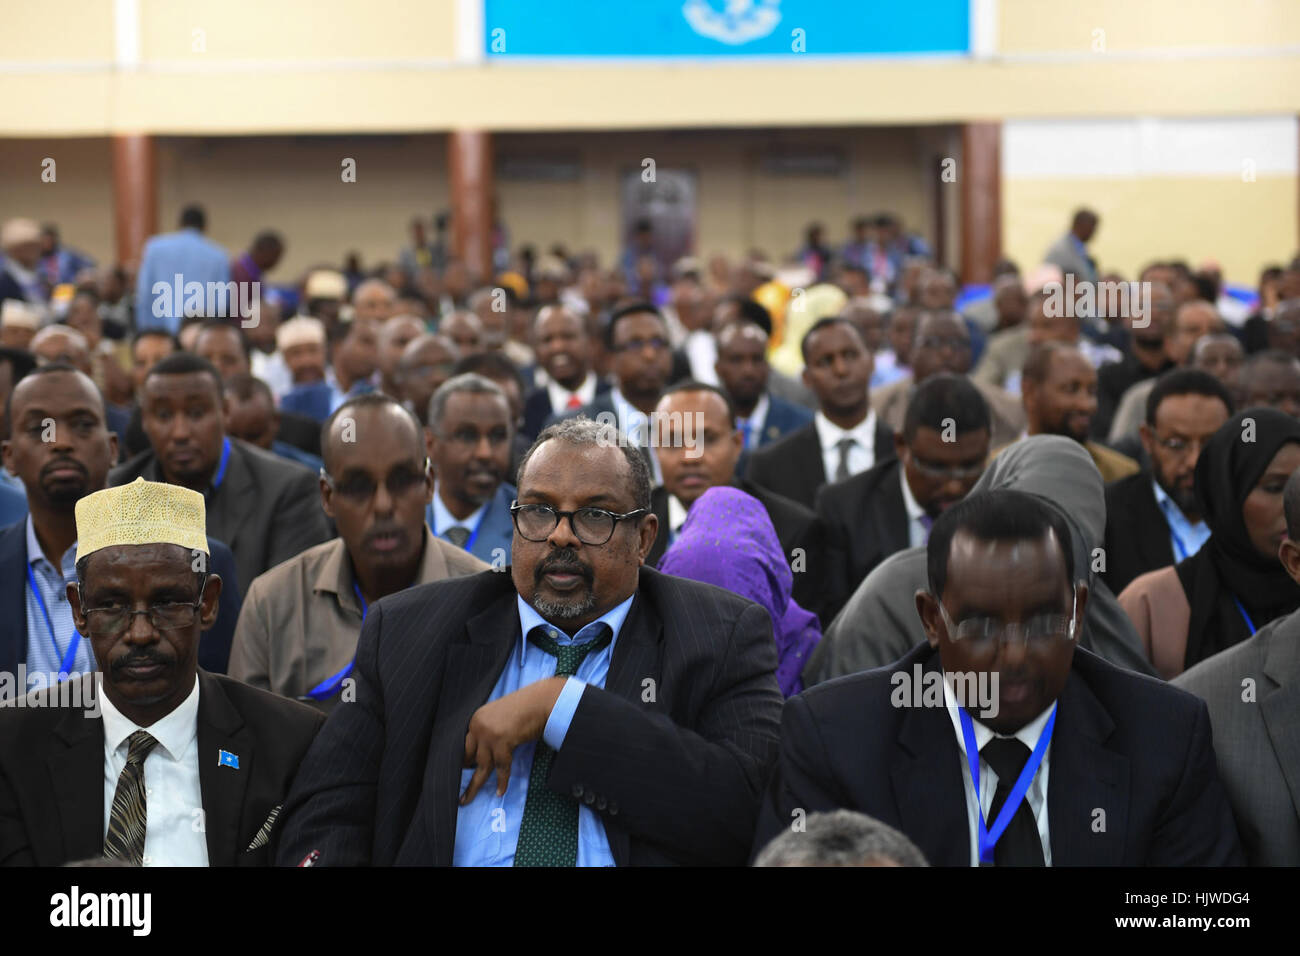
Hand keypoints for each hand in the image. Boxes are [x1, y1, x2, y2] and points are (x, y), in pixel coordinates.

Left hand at [461, 677, 566, 804]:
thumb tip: (483, 755)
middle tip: (459, 789)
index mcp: (476, 719)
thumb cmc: (526, 709)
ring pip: (480, 766)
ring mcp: (489, 734)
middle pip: (467, 755)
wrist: (542, 701)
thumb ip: (490, 732)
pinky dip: (502, 780)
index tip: (460, 773)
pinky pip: (501, 767)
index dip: (463, 760)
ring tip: (467, 800)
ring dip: (474, 785)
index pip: (463, 744)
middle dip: (464, 774)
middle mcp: (478, 725)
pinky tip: (500, 791)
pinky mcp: (502, 741)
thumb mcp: (501, 719)